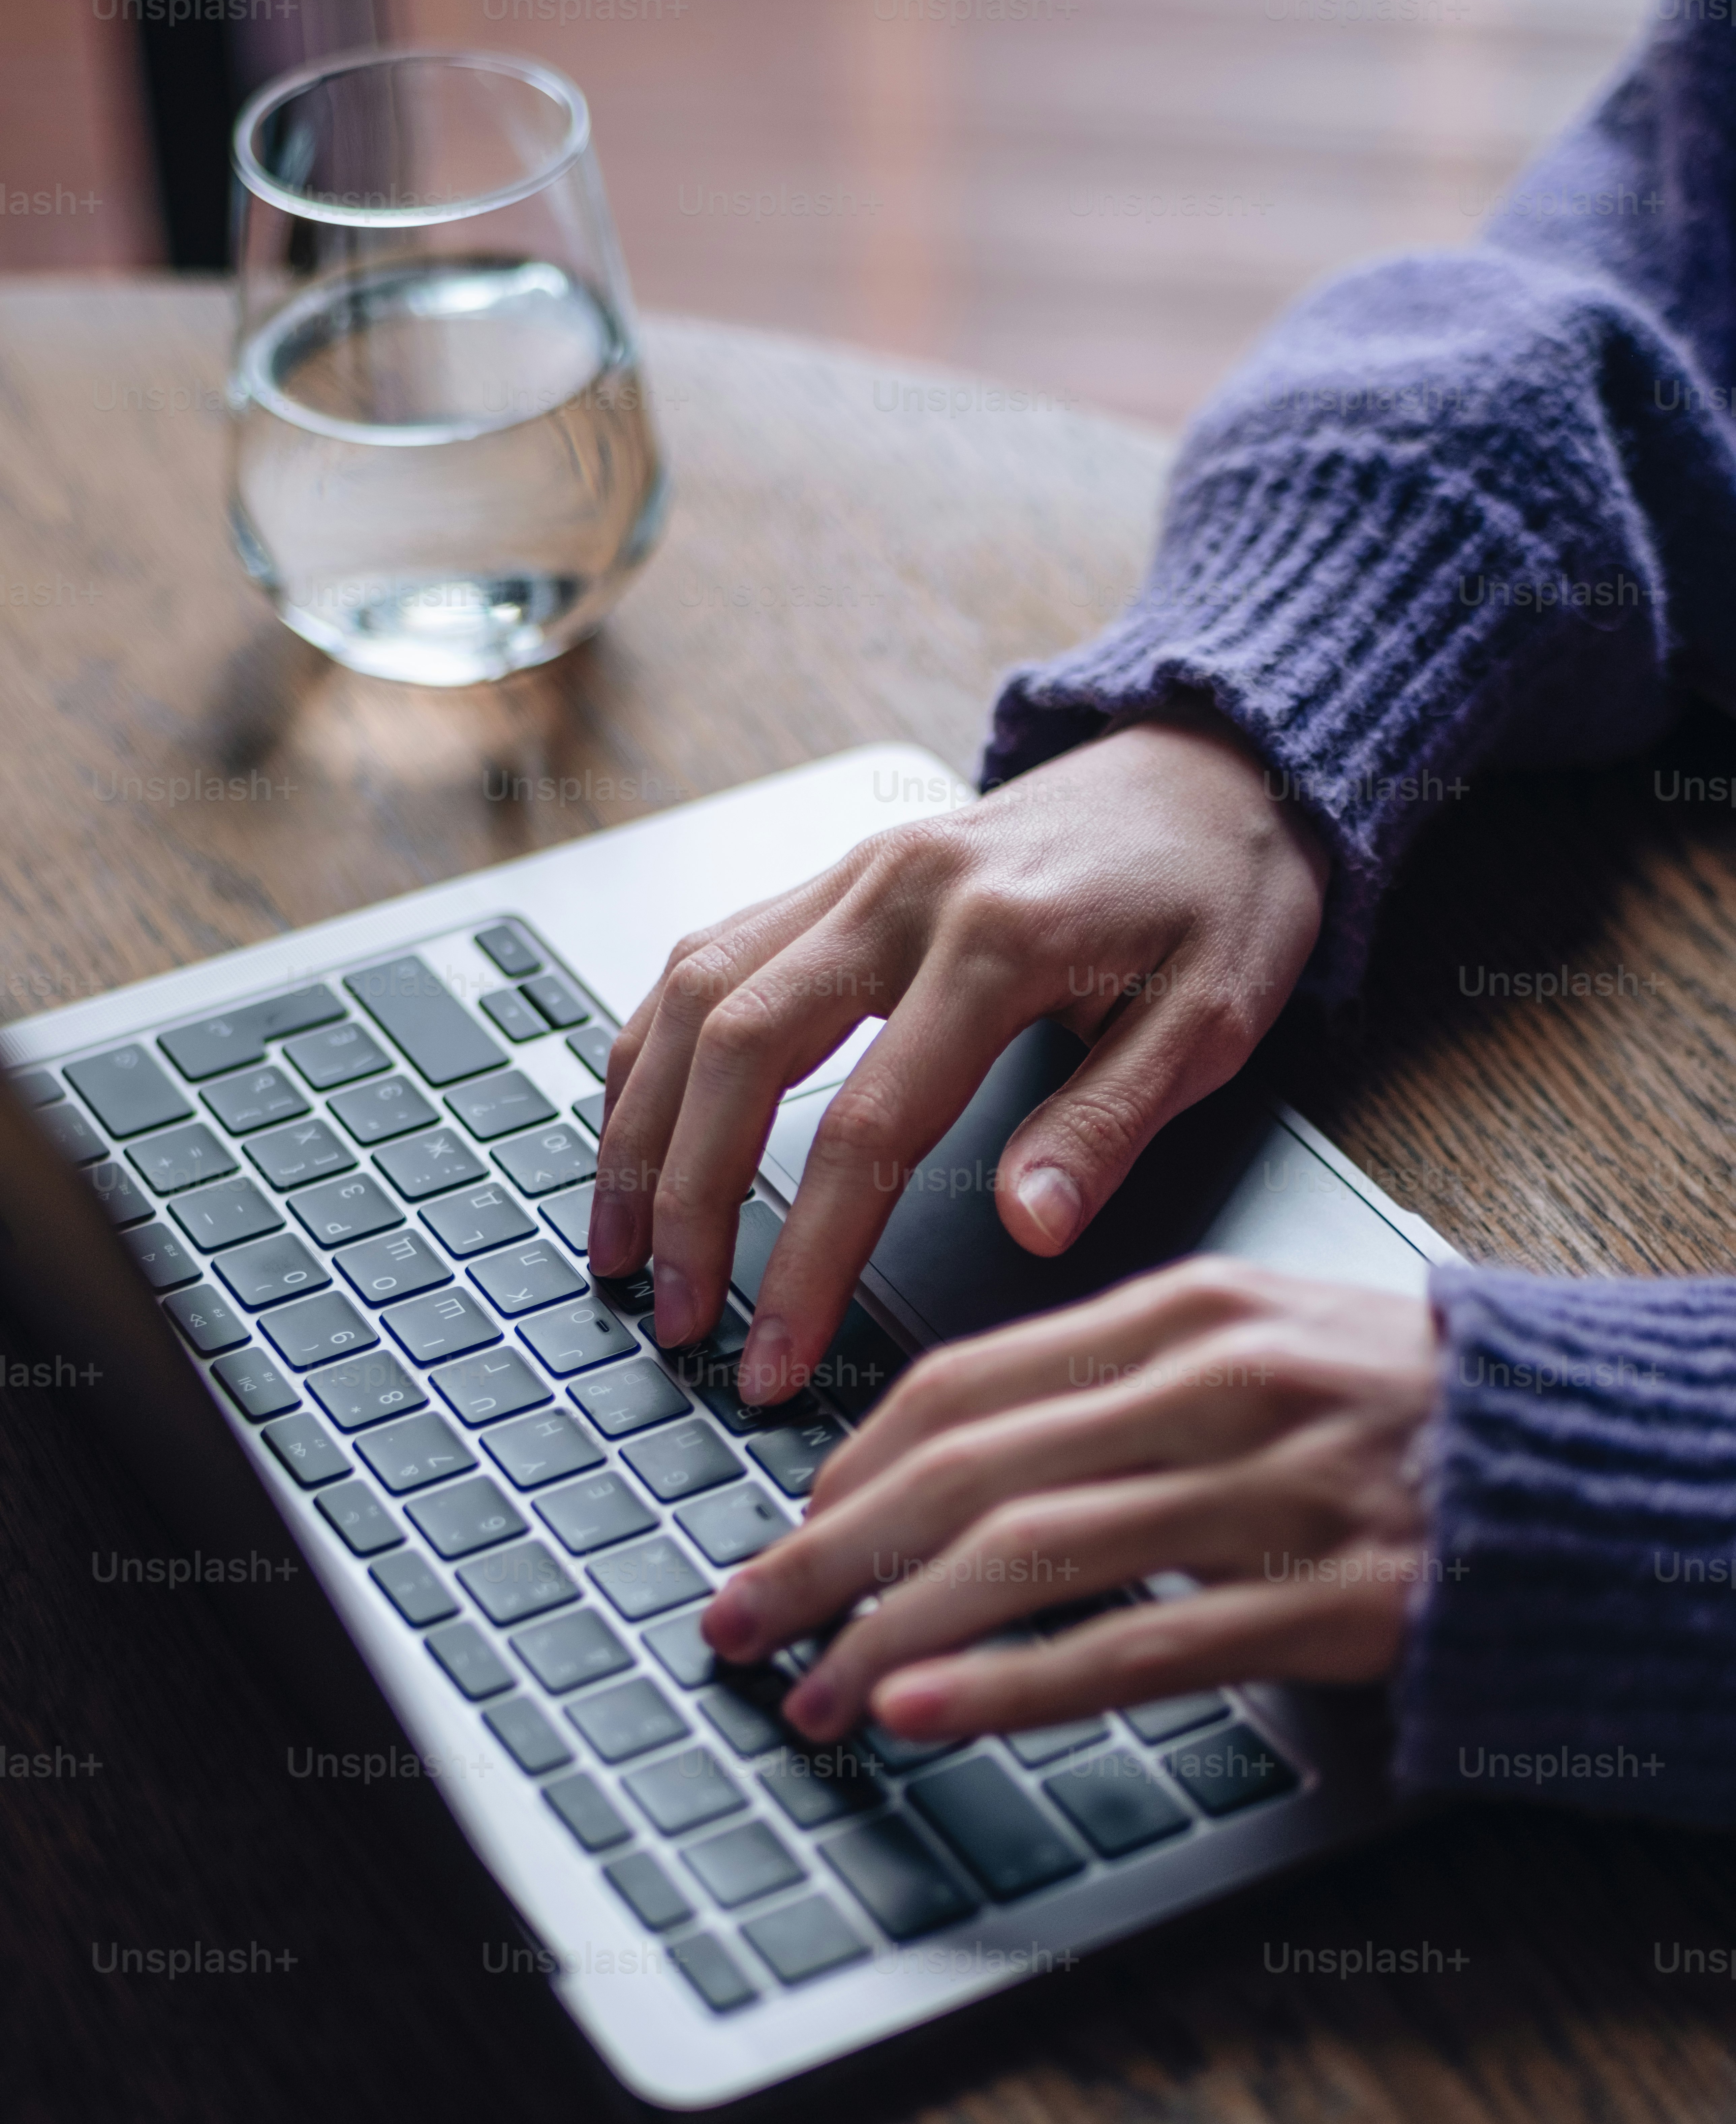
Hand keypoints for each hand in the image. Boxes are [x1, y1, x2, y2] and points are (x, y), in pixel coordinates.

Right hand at [588, 718, 1326, 1402]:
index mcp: (999, 940)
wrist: (1214, 768)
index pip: (867, 1128)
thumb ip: (1109, 1124)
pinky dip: (652, 1045)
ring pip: (693, 995)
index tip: (777, 1356)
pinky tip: (635, 1127)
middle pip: (738, 1052)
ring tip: (621, 1243)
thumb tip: (1027, 1226)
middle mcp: (900, 893)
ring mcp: (852, 873)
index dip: (807, 1258)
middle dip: (688, 1202)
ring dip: (639, 1127)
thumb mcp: (1213, 1020)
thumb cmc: (1220, 896)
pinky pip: (706, 954)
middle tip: (675, 1319)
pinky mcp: (832, 875)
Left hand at [697, 1259, 1442, 1740]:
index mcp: (1187, 1313)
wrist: (1590, 1457)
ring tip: (808, 1692)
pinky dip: (1014, 1682)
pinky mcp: (1324, 1597)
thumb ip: (1118, 1392)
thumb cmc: (1408, 1409)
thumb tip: (967, 1464)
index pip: (966, 1383)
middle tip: (742, 1616)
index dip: (853, 1464)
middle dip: (827, 1551)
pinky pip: (1135, 1644)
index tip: (791, 1524)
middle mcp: (1212, 1386)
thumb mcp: (1258, 1351)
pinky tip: (925, 1711)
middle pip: (965, 1469)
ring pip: (1027, 1556)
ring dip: (893, 1632)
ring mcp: (1270, 1491)